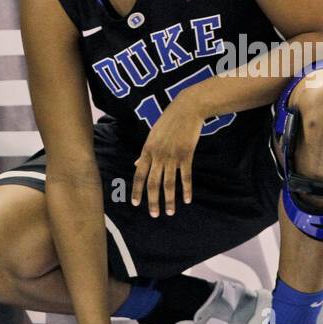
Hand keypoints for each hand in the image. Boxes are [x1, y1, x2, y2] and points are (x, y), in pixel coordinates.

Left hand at [132, 94, 203, 216]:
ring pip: (169, 183)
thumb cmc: (168, 121)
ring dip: (169, 200)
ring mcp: (172, 156)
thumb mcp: (152, 135)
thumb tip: (136, 164)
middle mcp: (158, 156)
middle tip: (154, 215)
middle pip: (153, 183)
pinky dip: (186, 189)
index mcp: (147, 150)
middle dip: (153, 201)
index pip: (139, 175)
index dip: (136, 191)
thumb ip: (145, 152)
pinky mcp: (186, 155)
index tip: (135, 204)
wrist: (186, 109)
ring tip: (170, 212)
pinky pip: (185, 176)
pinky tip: (187, 199)